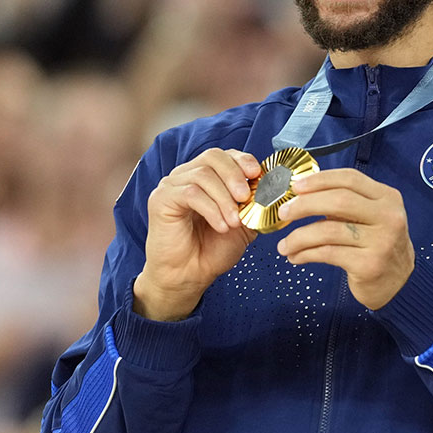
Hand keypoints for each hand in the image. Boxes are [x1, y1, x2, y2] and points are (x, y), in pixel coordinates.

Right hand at [133, 149, 260, 320]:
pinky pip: (190, 193)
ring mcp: (171, 186)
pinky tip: (221, 226)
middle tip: (245, 197)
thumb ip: (253, 205)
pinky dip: (211, 209)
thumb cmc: (212, 250)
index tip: (257, 174)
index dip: (242, 160)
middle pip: (212, 157)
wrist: (189, 276)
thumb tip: (272, 190)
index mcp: (205, 178)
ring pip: (203, 175)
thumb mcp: (242, 225)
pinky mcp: (161, 199)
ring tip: (234, 222)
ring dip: (224, 198)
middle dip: (234, 174)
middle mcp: (186, 176)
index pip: (224, 155)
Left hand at [275, 169, 414, 309]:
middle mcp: (388, 217)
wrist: (399, 283)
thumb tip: (302, 194)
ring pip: (329, 230)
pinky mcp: (369, 265)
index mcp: (388, 198)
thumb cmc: (377, 245)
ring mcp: (381, 241)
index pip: (350, 179)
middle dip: (304, 205)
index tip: (296, 186)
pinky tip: (295, 256)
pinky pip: (328, 253)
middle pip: (338, 201)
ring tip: (284, 245)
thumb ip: (344, 204)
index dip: (320, 180)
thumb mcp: (370, 217)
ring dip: (299, 236)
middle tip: (284, 213)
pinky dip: (305, 253)